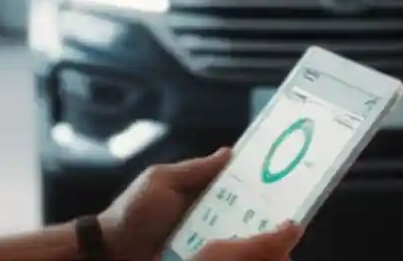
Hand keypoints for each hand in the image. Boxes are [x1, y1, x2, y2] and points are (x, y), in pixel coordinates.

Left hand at [98, 148, 302, 260]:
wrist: (109, 253)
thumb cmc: (132, 213)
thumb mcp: (162, 181)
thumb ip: (195, 170)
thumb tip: (229, 152)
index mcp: (203, 195)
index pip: (242, 191)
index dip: (265, 190)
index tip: (290, 189)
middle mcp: (209, 220)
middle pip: (249, 221)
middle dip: (272, 225)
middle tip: (293, 228)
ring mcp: (206, 244)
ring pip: (242, 245)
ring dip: (263, 245)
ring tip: (285, 249)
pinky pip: (228, 259)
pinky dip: (244, 257)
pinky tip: (265, 257)